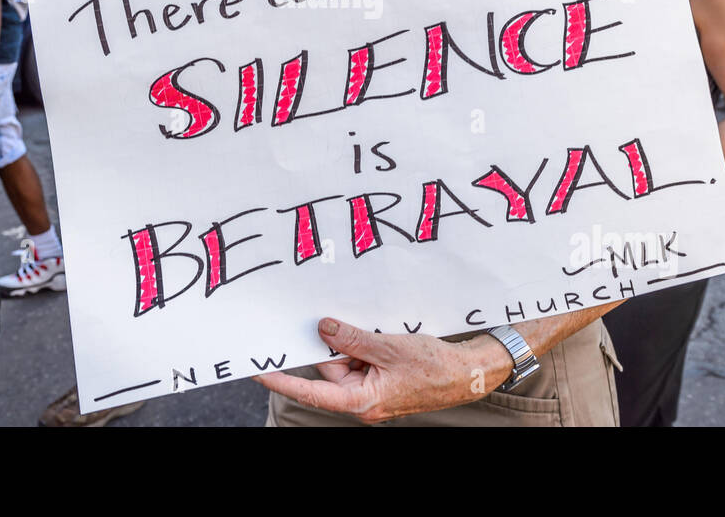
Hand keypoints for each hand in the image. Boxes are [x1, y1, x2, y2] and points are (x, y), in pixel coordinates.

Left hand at [256, 317, 511, 423]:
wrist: (468, 373)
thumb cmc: (434, 367)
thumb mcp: (388, 347)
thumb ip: (352, 339)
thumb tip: (323, 328)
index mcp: (360, 401)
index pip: (311, 391)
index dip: (282, 380)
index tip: (257, 371)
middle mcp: (361, 400)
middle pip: (330, 369)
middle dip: (334, 345)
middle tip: (340, 322)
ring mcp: (371, 391)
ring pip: (346, 362)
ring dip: (354, 343)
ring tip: (379, 333)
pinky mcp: (381, 380)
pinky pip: (362, 360)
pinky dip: (365, 345)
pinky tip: (380, 335)